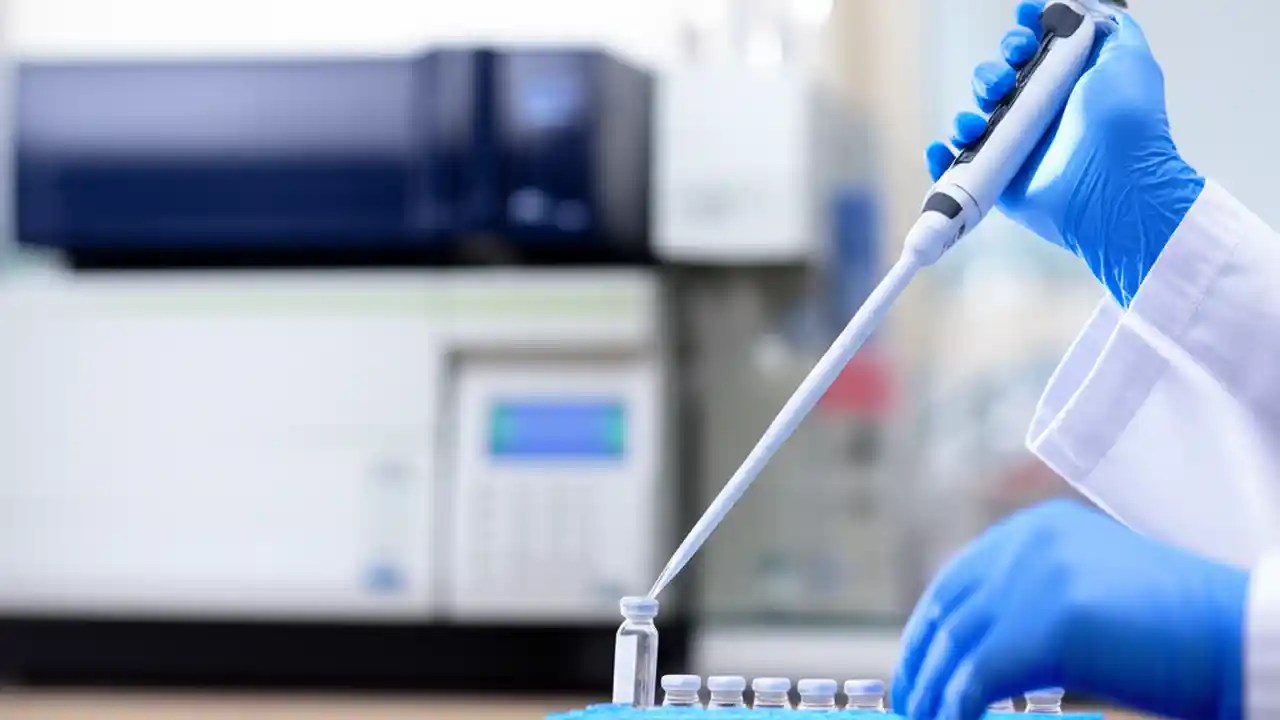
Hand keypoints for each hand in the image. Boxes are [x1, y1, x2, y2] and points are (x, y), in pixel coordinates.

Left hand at [890, 500, 1246, 719]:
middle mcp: (1027, 544)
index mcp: (1036, 530)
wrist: (1244, 635)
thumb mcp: (1093, 595)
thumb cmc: (1182, 630)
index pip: (957, 581)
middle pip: (946, 611)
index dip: (929, 630)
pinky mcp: (1046, 627)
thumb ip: (1036, 601)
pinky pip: (976, 679)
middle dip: (919, 662)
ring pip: (953, 647)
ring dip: (931, 692)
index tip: (916, 666)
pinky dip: (955, 708)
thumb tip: (984, 650)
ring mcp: (1034, 580)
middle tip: (909, 702)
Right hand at [926, 1, 1204, 306]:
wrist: (1115, 185)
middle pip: (996, 79)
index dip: (1022, 33)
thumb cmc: (1125, 122)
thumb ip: (1108, 27)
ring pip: (974, 118)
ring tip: (979, 121)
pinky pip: (958, 164)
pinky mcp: (998, 178)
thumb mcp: (1128, 58)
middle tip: (1008, 78)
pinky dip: (942, 156)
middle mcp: (1039, 112)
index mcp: (1066, 82)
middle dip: (992, 71)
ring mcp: (1016, 146)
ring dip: (967, 112)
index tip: (1024, 23)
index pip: (1032, 50)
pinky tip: (943, 148)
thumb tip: (1080, 8)